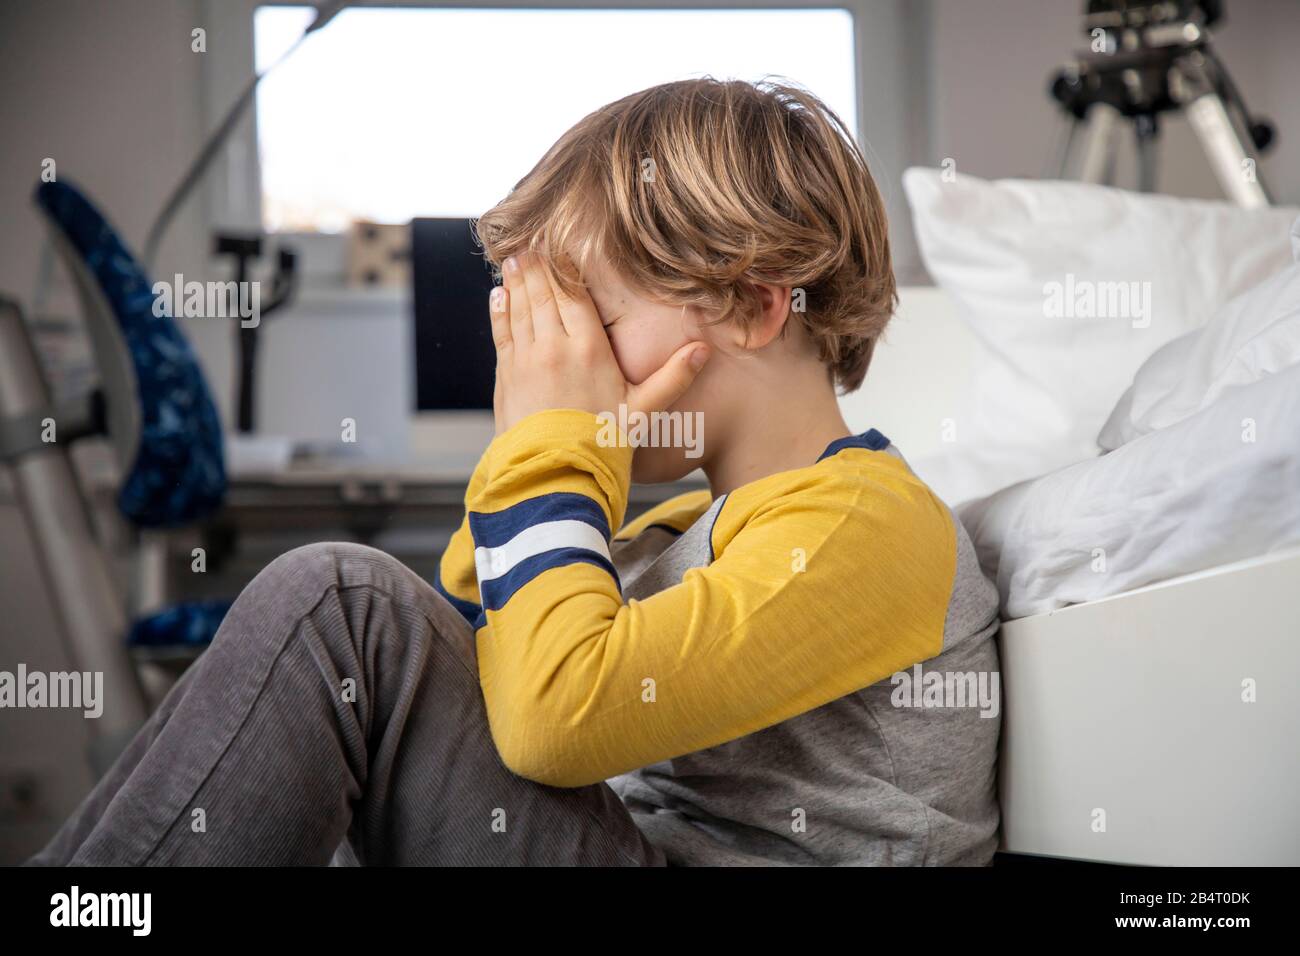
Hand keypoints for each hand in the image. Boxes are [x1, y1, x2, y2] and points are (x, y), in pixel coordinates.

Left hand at [489, 251, 708, 435]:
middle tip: (530, 244)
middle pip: (544, 295)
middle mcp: (554, 347)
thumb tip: (703, 350)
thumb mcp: (644, 411)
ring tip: (514, 259)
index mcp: (590, 348)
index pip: (574, 295)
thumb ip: (673, 378)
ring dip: (516, 281)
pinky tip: (498, 295)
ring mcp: (526, 360)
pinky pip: (501, 333)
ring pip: (520, 308)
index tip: (558, 245)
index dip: (565, 268)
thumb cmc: (603, 445)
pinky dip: (499, 310)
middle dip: (537, 266)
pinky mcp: (507, 376)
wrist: (555, 474)